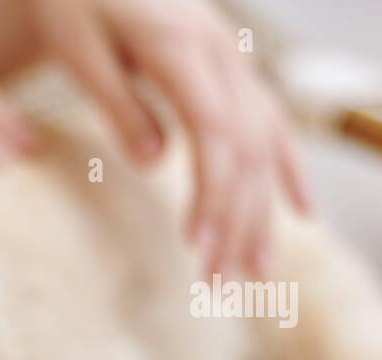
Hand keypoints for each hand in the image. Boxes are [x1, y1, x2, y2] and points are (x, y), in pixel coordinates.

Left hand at [0, 0, 311, 275]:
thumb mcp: (80, 47)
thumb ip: (119, 104)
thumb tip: (155, 165)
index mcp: (184, 52)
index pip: (215, 136)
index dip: (212, 195)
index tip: (197, 249)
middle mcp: (224, 57)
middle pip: (247, 152)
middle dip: (239, 224)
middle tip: (225, 289)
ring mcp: (235, 62)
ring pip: (265, 146)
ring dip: (263, 214)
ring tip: (258, 276)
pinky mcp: (232, 69)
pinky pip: (273, 124)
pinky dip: (287, 171)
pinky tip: (301, 214)